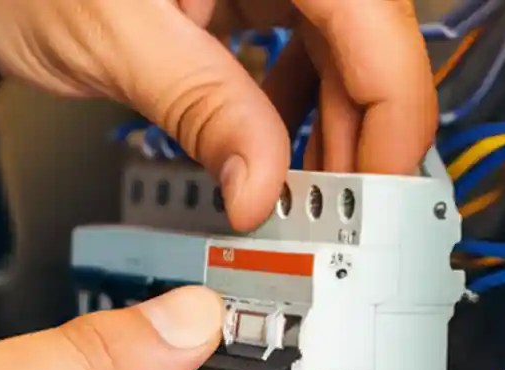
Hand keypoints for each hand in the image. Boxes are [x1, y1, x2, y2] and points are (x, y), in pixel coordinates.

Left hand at [0, 0, 436, 229]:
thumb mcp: (111, 40)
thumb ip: (201, 108)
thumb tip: (264, 186)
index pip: (373, 18)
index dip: (393, 110)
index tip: (379, 190)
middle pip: (364, 40)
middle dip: (361, 132)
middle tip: (343, 214)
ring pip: (336, 52)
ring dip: (331, 128)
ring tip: (309, 196)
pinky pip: (294, 53)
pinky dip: (291, 110)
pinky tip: (274, 151)